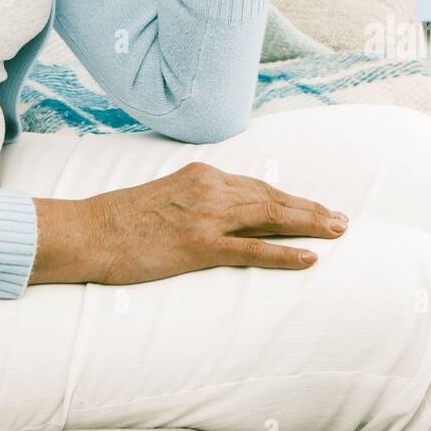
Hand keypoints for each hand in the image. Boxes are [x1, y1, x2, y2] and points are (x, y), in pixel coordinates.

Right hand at [29, 163, 347, 286]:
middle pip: (272, 198)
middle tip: (341, 219)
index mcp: (201, 174)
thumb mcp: (164, 194)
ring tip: (336, 232)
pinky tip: (308, 257)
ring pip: (270, 218)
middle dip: (310, 208)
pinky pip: (252, 250)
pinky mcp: (200, 245)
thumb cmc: (119, 218)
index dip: (289, 198)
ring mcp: (207, 216)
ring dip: (308, 224)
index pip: (257, 186)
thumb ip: (195, 198)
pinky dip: (284, 253)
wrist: (88, 230)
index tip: (313, 206)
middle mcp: (209, 188)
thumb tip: (221, 211)